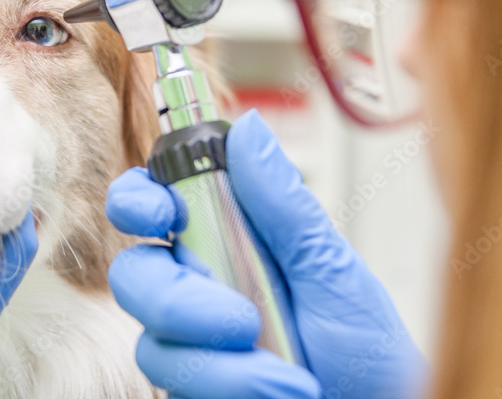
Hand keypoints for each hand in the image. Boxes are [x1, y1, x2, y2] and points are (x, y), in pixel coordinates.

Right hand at [106, 110, 427, 398]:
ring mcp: (192, 343)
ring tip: (287, 378)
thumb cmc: (366, 350)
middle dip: (176, 298)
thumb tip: (246, 129)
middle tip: (241, 320)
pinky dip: (228, 388)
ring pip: (152, 340)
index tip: (160, 214)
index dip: (139, 199)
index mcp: (228, 240)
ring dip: (219, 363)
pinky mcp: (193, 388)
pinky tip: (275, 391)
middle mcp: (200, 287)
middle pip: (136, 273)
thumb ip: (281, 204)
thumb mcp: (330, 270)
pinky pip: (172, 384)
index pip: (157, 203)